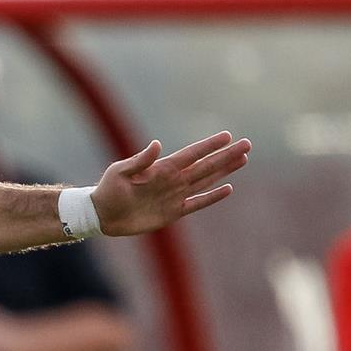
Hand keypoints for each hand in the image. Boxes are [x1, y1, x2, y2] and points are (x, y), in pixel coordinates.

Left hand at [90, 132, 250, 236]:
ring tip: (243, 159)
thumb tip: (157, 144)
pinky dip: (211, 197)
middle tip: (248, 144)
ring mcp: (174, 196)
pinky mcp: (173, 213)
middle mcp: (172, 180)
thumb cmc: (108, 190)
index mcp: (162, 168)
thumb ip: (140, 160)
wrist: (102, 215)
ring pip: (206, 181)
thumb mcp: (120, 172)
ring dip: (224, 171)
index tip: (228, 135)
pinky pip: (197, 203)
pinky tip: (228, 189)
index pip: (191, 154)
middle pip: (206, 166)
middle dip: (226, 155)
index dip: (209, 145)